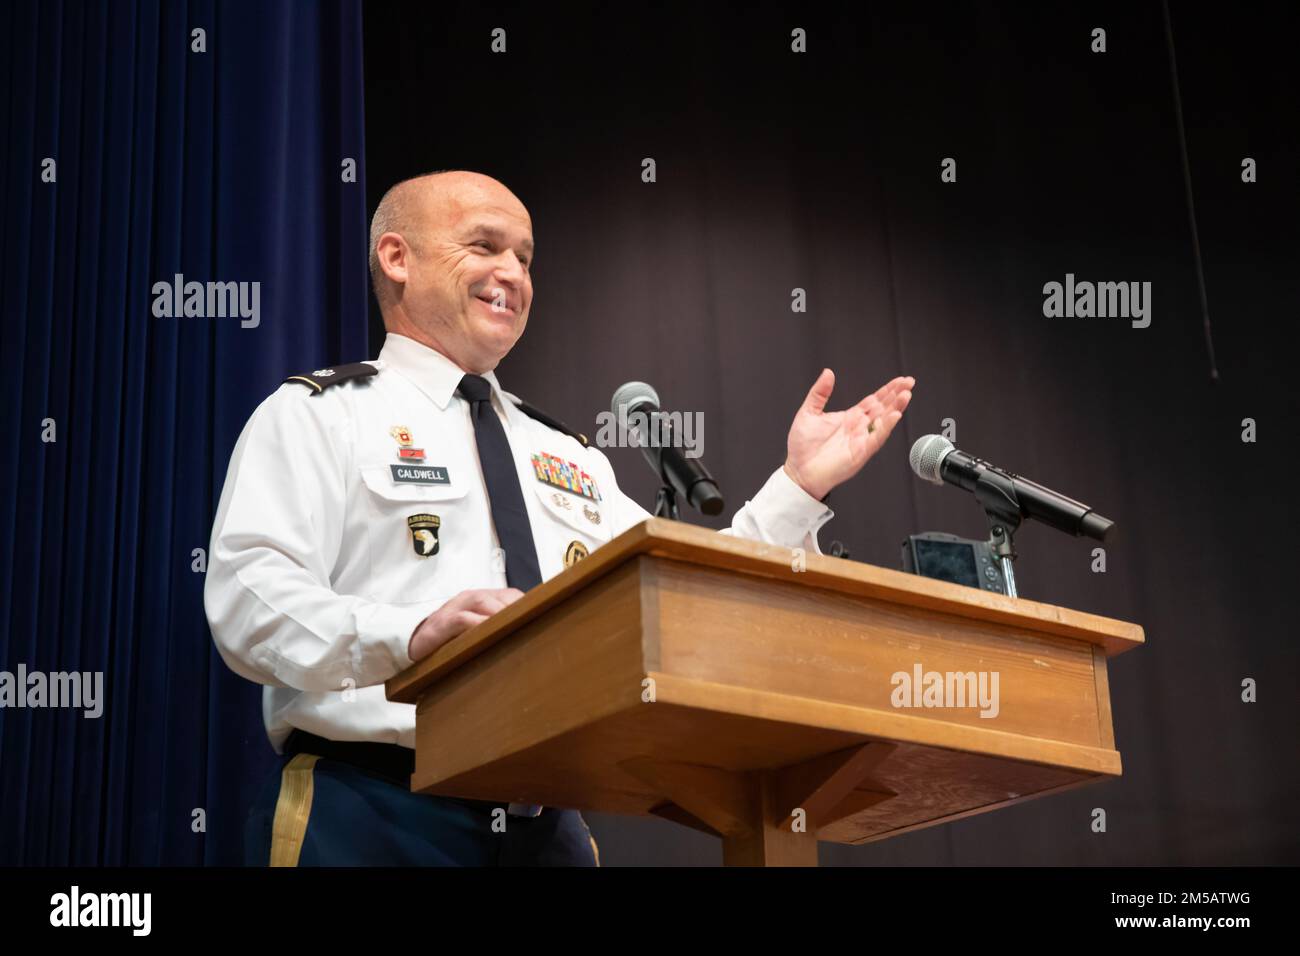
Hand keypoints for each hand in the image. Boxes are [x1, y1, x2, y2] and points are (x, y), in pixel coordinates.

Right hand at [407, 587, 525, 660]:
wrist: (413, 643)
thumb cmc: (450, 639)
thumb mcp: (476, 632)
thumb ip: (496, 629)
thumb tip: (527, 638)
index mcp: (482, 599)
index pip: (511, 595)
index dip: (527, 605)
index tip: (543, 617)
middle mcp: (470, 599)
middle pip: (502, 597)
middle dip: (519, 609)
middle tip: (535, 624)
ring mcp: (455, 608)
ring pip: (483, 602)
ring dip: (501, 613)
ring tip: (516, 625)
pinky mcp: (442, 623)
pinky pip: (462, 619)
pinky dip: (477, 624)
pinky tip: (488, 632)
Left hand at [783, 369, 914, 500]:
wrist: (799, 471)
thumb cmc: (803, 447)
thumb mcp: (809, 412)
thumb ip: (820, 392)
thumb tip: (828, 373)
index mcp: (849, 418)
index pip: (873, 401)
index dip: (887, 390)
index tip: (900, 380)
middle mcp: (859, 428)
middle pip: (883, 408)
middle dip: (897, 395)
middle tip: (909, 382)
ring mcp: (862, 440)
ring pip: (884, 421)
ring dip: (896, 408)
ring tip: (906, 395)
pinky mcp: (861, 452)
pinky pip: (876, 438)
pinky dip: (886, 427)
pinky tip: (894, 415)